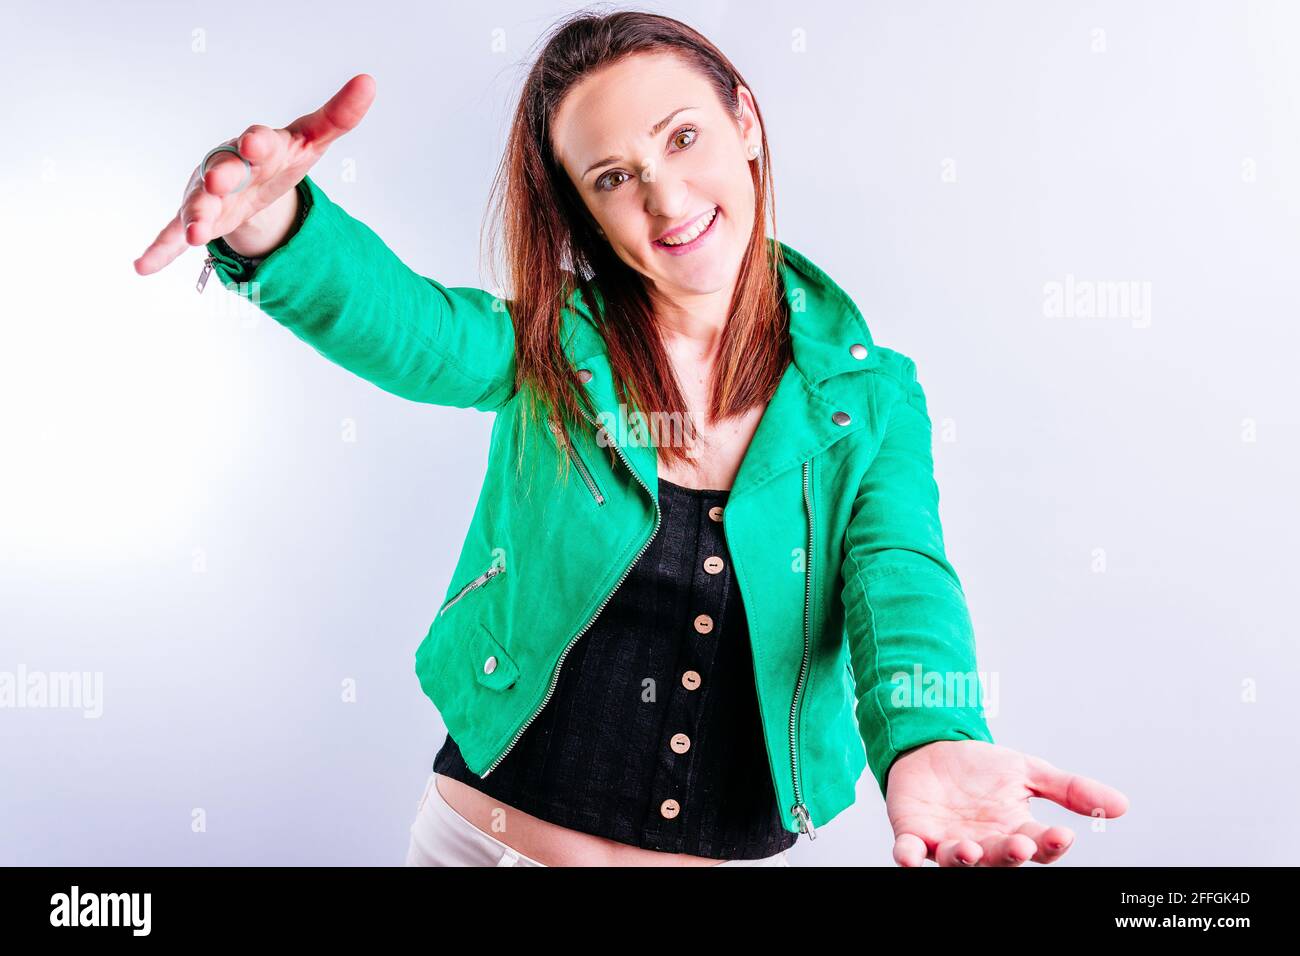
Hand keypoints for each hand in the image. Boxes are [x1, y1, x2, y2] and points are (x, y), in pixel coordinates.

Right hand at [133, 72, 375, 275]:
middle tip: (217, 184)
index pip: (259, 140)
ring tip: (197, 233)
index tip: (255, 142)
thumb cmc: (282, 155)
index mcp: (259, 145)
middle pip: (222, 169)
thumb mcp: (312, 139)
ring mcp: (209, 192)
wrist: (253, 177)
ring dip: (196, 215)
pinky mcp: (197, 218)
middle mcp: (228, 165)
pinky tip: (143, 266)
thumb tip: (369, 82)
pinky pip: (174, 233)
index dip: (258, 141)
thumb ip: (339, 116)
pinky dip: (160, 249)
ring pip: (198, 202)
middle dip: (220, 176)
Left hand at [885, 740, 1128, 866]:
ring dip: (963, 859)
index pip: (1040, 846)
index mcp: (1015, 832)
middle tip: (1020, 845)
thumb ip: (1070, 790)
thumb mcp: (1029, 771)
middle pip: (1000, 858)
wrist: (932, 748)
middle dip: (1010, 854)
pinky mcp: (913, 834)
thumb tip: (1122, 805)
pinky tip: (908, 857)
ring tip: (969, 849)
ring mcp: (947, 843)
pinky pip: (909, 851)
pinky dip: (908, 856)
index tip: (1064, 835)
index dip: (1051, 844)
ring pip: (957, 861)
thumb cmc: (982, 769)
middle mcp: (983, 845)